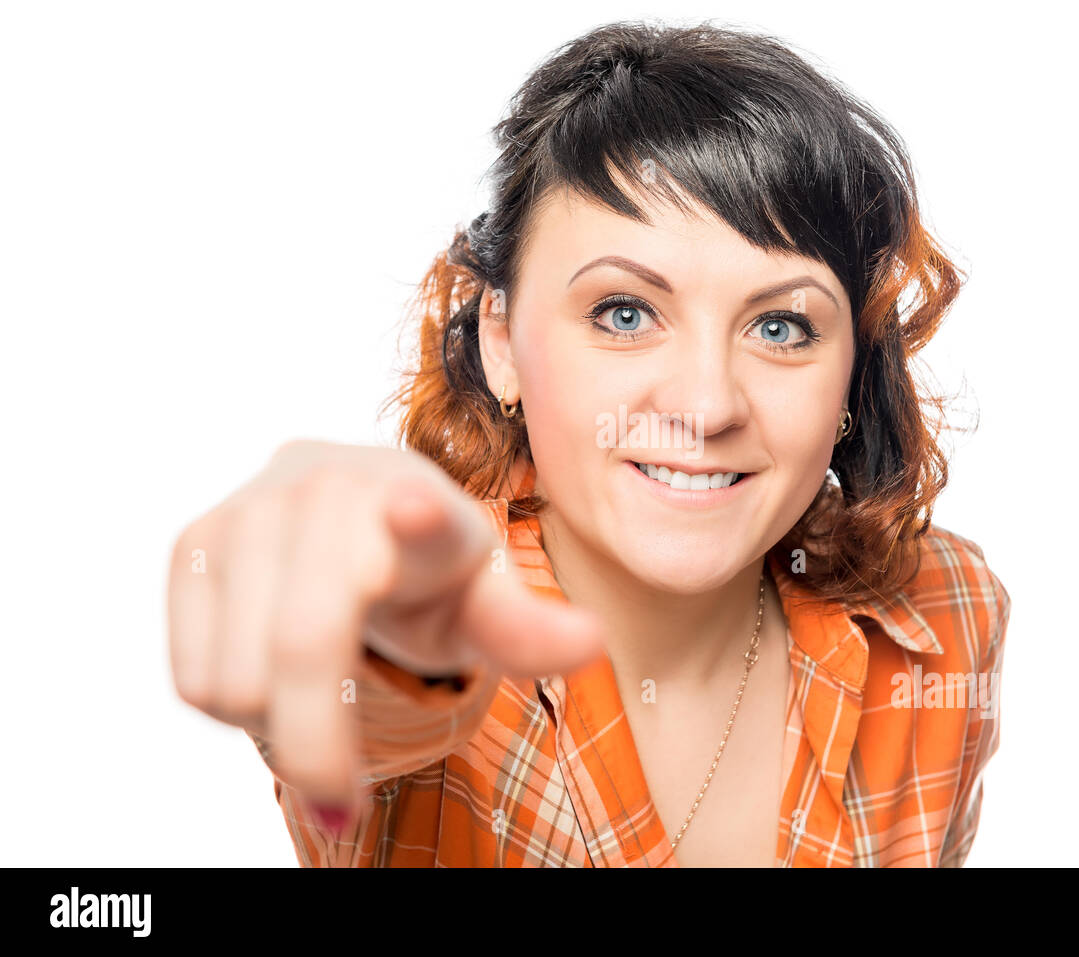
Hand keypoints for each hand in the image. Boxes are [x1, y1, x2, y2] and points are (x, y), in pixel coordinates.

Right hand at [167, 439, 603, 810]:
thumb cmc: (430, 574)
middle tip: (343, 805)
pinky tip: (276, 674)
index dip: (413, 513)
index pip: (413, 504)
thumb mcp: (480, 607)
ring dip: (276, 720)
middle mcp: (328, 486)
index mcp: (421, 500)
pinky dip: (235, 705)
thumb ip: (524, 630)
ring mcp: (251, 507)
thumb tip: (590, 643)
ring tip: (323, 695)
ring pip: (235, 674)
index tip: (413, 511)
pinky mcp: (195, 540)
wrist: (355, 518)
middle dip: (319, 746)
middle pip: (305, 644)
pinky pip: (193, 675)